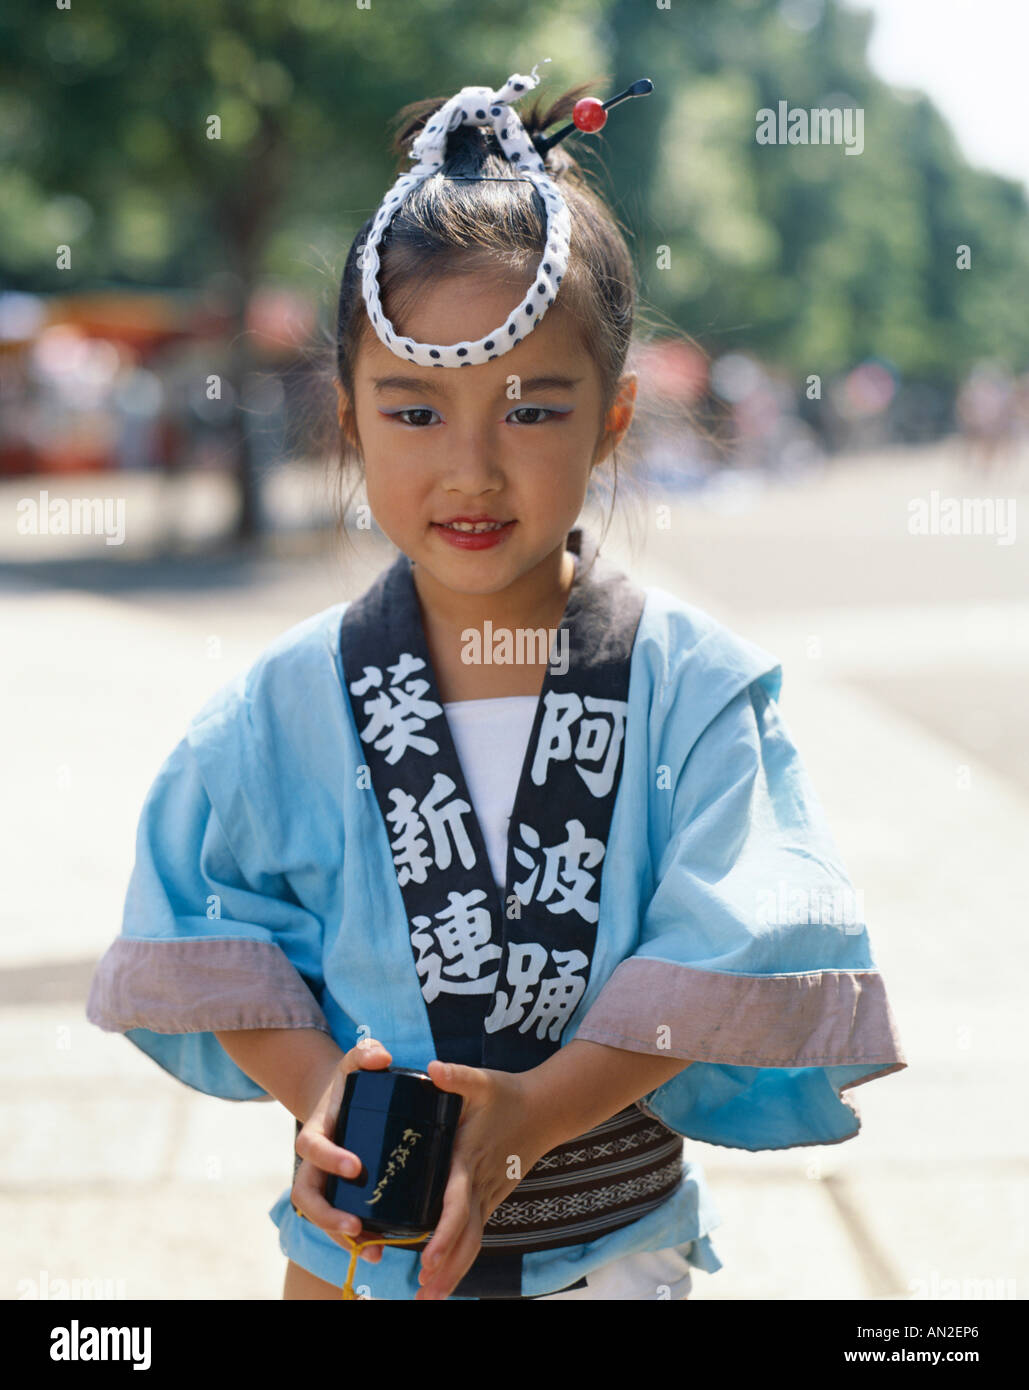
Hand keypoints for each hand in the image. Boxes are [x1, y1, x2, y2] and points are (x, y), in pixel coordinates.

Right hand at [291, 1037, 395, 1265]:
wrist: (341, 1099)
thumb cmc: (351, 1082)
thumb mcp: (355, 1062)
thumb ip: (366, 1054)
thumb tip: (381, 1057)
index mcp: (316, 1131)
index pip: (311, 1148)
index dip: (329, 1158)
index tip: (356, 1166)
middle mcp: (314, 1163)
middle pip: (306, 1196)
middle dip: (327, 1215)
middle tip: (356, 1225)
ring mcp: (323, 1182)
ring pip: (320, 1217)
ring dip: (341, 1237)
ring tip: (371, 1249)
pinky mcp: (338, 1195)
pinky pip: (338, 1222)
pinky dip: (354, 1240)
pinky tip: (377, 1249)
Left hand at [414, 1059, 556, 1300]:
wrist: (545, 1109)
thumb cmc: (507, 1094)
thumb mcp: (481, 1081)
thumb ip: (456, 1076)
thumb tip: (432, 1068)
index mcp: (471, 1161)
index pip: (457, 1206)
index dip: (443, 1236)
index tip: (426, 1260)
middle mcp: (481, 1186)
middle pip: (465, 1238)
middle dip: (445, 1269)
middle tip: (422, 1296)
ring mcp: (490, 1195)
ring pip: (473, 1243)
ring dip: (453, 1272)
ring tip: (428, 1299)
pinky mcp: (492, 1198)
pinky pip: (476, 1235)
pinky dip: (460, 1259)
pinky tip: (444, 1277)